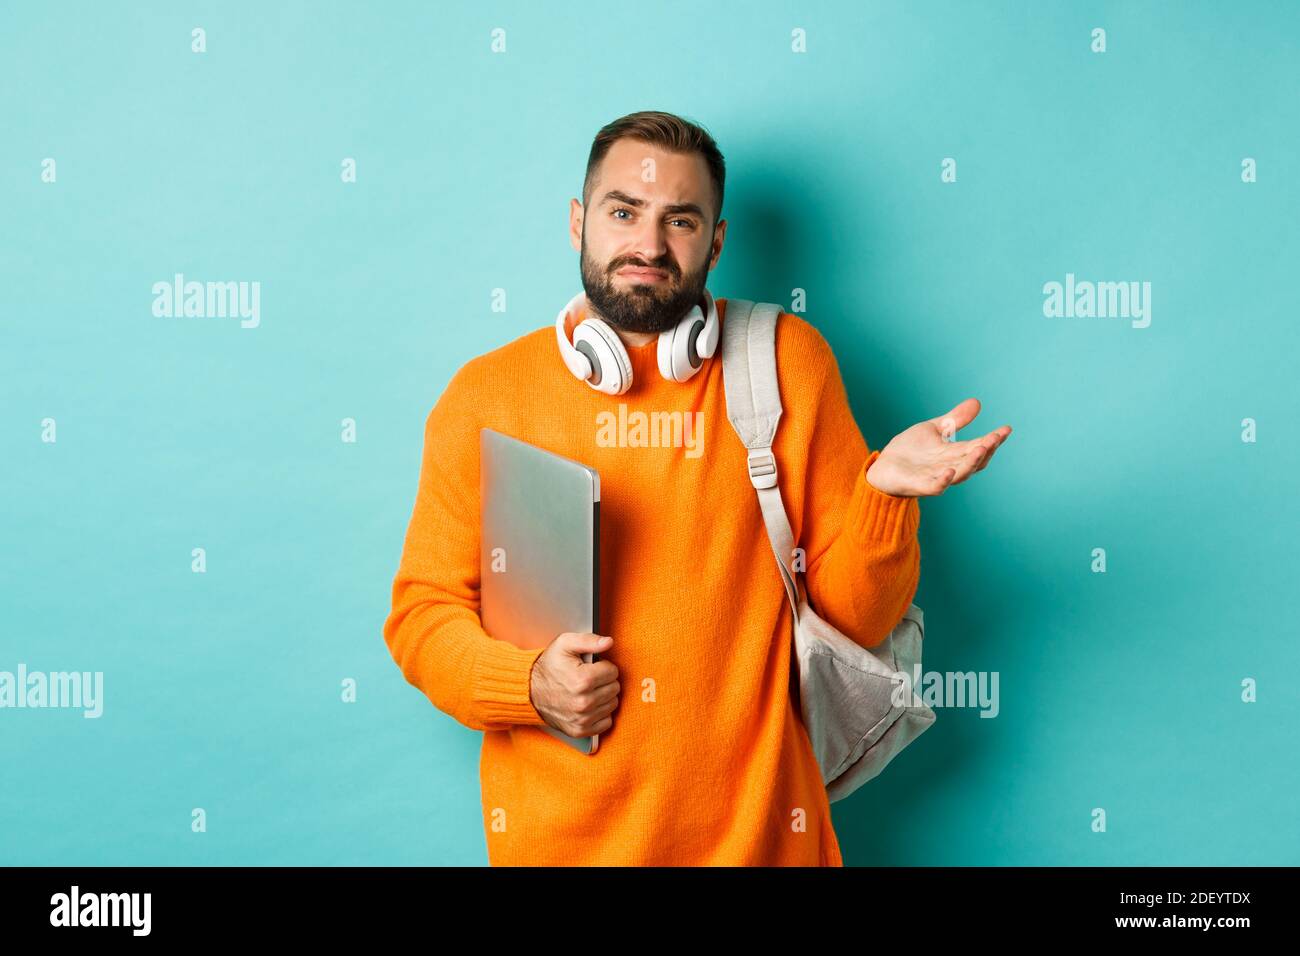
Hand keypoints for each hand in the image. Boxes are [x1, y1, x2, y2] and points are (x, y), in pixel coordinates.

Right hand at [529, 632, 620, 737]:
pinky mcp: (580, 730)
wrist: (529, 691)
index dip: (603, 666)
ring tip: (588, 690)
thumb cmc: (549, 667)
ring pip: (612, 704)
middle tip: (589, 678)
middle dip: (604, 681)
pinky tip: (589, 704)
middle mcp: (583, 702)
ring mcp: (582, 719)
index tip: (591, 667)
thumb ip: (589, 640)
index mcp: (582, 680)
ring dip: (603, 696)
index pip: (613, 671)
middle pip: (614, 688)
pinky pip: (606, 722)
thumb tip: (608, 642)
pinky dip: (600, 713)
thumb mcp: (564, 644)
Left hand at [865, 398, 1011, 497]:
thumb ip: (954, 420)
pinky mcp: (920, 486)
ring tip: (981, 448)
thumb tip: (977, 402)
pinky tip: (950, 471)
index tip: (1006, 429)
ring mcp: (936, 477)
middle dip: (986, 449)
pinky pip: (935, 487)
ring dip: (971, 462)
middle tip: (996, 437)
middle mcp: (950, 466)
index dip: (993, 439)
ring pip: (960, 474)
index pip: (979, 446)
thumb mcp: (933, 429)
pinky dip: (944, 480)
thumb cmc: (910, 450)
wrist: (883, 467)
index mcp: (954, 453)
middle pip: (974, 460)